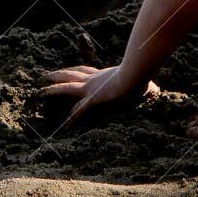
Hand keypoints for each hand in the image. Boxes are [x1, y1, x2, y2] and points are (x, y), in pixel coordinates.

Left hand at [37, 63, 157, 124]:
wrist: (136, 75)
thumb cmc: (141, 76)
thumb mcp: (142, 80)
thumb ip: (146, 86)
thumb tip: (158, 90)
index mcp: (103, 74)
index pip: (85, 71)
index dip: (75, 71)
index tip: (68, 71)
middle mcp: (94, 79)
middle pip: (71, 74)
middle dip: (58, 74)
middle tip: (46, 75)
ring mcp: (91, 88)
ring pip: (66, 87)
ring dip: (52, 89)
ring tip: (40, 91)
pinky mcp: (93, 98)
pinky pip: (78, 110)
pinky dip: (71, 118)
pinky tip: (64, 125)